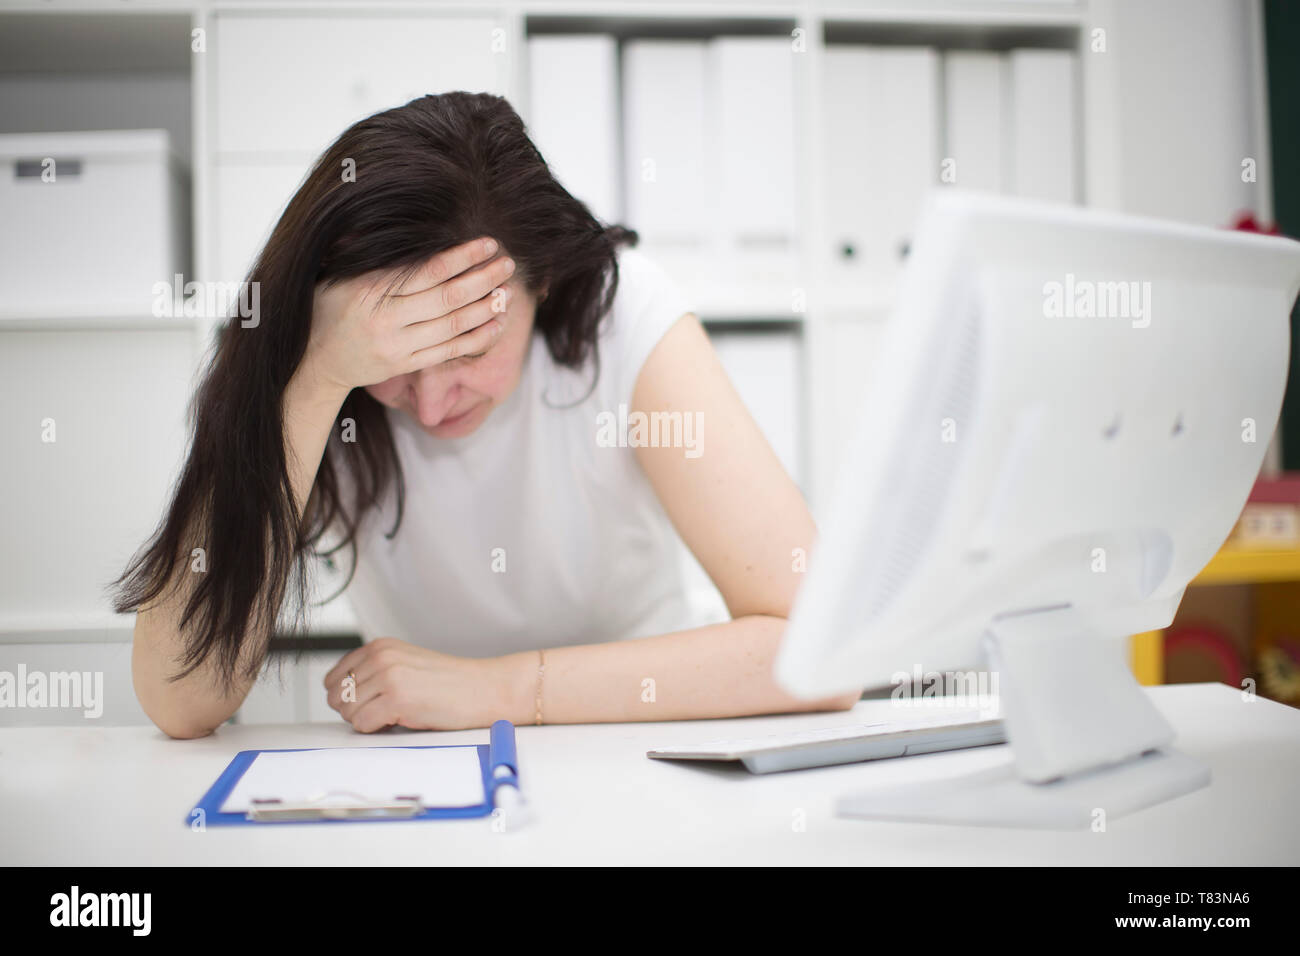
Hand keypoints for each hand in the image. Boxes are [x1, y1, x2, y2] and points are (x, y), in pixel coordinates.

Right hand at [307, 236, 516, 391]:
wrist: (313, 360)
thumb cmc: (325, 307)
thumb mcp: (335, 274)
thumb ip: (366, 252)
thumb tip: (392, 216)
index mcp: (370, 290)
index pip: (427, 271)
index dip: (462, 257)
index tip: (487, 244)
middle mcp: (386, 319)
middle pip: (447, 298)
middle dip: (483, 279)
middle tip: (508, 264)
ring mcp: (398, 346)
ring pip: (453, 325)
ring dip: (486, 308)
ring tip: (508, 292)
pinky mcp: (405, 365)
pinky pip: (449, 352)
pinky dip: (476, 337)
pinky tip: (497, 323)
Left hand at [323, 637, 505, 731]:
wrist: (484, 689)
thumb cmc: (449, 684)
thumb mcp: (406, 665)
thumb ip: (374, 672)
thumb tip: (340, 698)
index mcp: (380, 647)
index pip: (332, 678)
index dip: (346, 698)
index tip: (368, 702)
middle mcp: (381, 657)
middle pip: (336, 697)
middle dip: (355, 711)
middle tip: (383, 711)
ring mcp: (388, 676)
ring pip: (347, 712)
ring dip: (367, 721)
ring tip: (396, 714)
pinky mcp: (396, 698)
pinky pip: (362, 724)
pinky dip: (377, 729)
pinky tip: (401, 720)